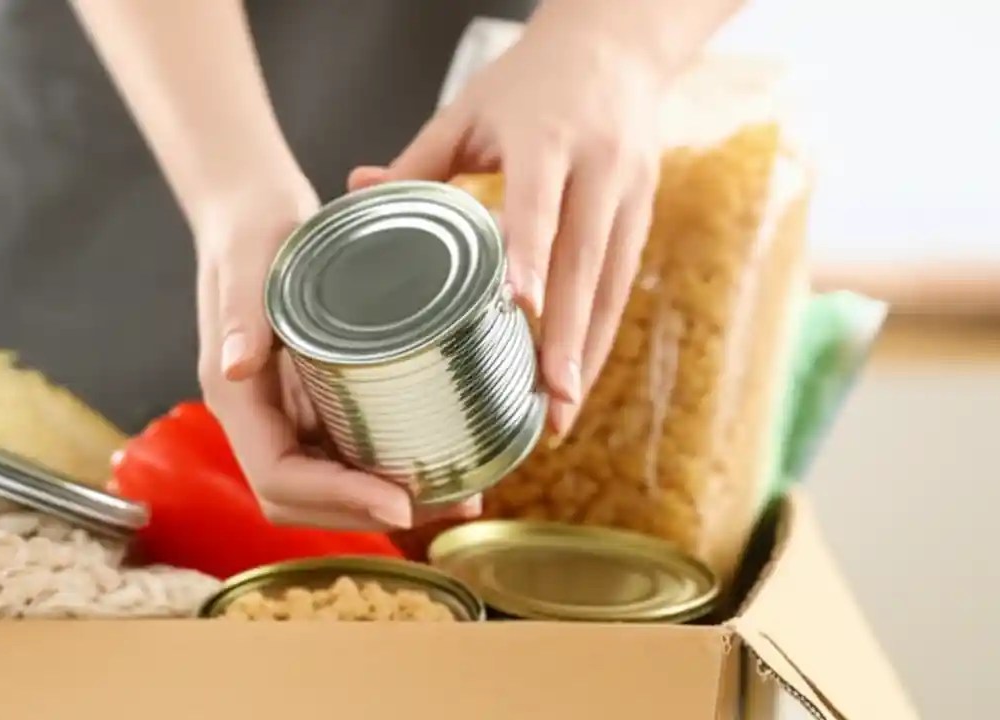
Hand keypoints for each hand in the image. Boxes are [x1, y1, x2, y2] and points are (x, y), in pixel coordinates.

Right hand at [195, 177, 481, 530]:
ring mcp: (290, 414)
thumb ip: (240, 314)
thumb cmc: (250, 231)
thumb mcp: (248, 263)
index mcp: (238, 401)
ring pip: (336, 486)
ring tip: (463, 491)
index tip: (400, 503)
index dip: (338, 500)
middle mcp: (262, 420)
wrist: (254, 210)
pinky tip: (445, 457)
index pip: (281, 480)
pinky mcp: (318, 401)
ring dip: (394, 498)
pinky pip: (353, 453)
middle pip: (311, 499)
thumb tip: (236, 370)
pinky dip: (395, 467)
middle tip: (452, 501)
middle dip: (376, 512)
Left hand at [349, 10, 665, 437]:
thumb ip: (417, 162)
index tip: (522, 307)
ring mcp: (630, 192)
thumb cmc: (529, 82)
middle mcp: (597, 167)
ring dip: (589, 351)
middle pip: (584, 261)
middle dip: (568, 337)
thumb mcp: (468, 112)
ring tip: (563, 414)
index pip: (539, 202)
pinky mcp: (644, 212)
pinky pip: (623, 283)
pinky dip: (600, 333)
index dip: (532, 254)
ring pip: (611, 283)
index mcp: (546, 137)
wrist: (614, 46)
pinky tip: (577, 376)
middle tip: (552, 403)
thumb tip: (355, 193)